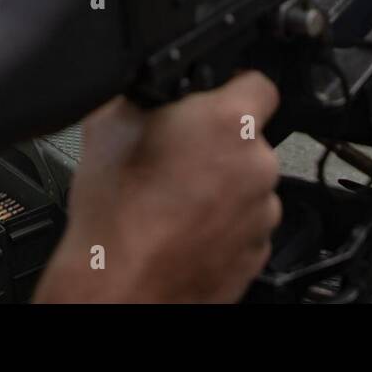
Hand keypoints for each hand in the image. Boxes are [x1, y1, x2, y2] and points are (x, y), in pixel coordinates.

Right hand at [34, 71, 281, 302]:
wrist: (118, 287)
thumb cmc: (115, 214)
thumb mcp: (109, 122)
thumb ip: (146, 94)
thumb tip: (149, 84)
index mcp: (229, 122)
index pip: (259, 83)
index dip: (233, 87)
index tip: (214, 99)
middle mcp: (257, 164)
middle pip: (250, 139)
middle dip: (219, 144)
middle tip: (177, 157)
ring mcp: (262, 213)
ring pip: (248, 184)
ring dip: (222, 186)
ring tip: (176, 199)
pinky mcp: (257, 252)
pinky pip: (244, 225)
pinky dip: (222, 225)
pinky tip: (184, 228)